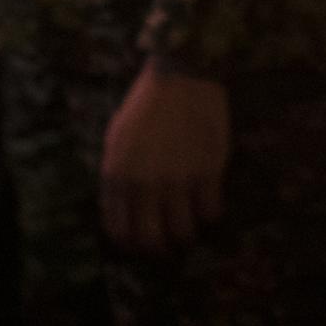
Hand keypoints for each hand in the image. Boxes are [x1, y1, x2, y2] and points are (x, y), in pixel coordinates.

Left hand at [101, 57, 229, 254]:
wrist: (182, 76)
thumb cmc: (145, 104)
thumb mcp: (116, 138)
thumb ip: (115, 176)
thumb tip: (117, 209)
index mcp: (117, 175)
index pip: (119, 230)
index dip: (131, 243)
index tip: (142, 241)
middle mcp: (145, 184)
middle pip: (151, 241)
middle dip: (159, 249)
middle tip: (167, 244)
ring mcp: (177, 180)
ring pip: (183, 233)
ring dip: (186, 236)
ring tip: (190, 227)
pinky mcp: (208, 173)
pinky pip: (210, 212)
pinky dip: (209, 214)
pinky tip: (208, 203)